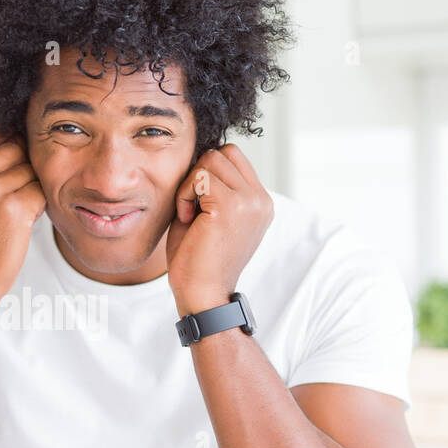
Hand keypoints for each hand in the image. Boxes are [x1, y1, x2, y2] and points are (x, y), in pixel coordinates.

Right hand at [0, 125, 46, 303]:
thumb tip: (8, 135)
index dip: (10, 140)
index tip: (18, 155)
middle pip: (14, 147)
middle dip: (24, 164)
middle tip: (20, 188)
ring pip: (30, 170)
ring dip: (32, 186)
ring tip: (19, 209)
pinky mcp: (13, 210)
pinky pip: (40, 191)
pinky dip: (39, 204)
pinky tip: (26, 220)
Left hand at [165, 144, 274, 315]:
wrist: (202, 294)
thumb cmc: (198, 261)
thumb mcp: (211, 217)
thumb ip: (212, 187)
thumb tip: (203, 154)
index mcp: (260, 203)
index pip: (234, 158)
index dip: (208, 172)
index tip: (198, 204)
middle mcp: (261, 200)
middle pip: (224, 152)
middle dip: (199, 174)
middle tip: (191, 207)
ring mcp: (250, 202)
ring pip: (211, 159)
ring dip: (191, 184)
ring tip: (189, 214)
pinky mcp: (232, 206)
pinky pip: (200, 176)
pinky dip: (185, 194)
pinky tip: (185, 218)